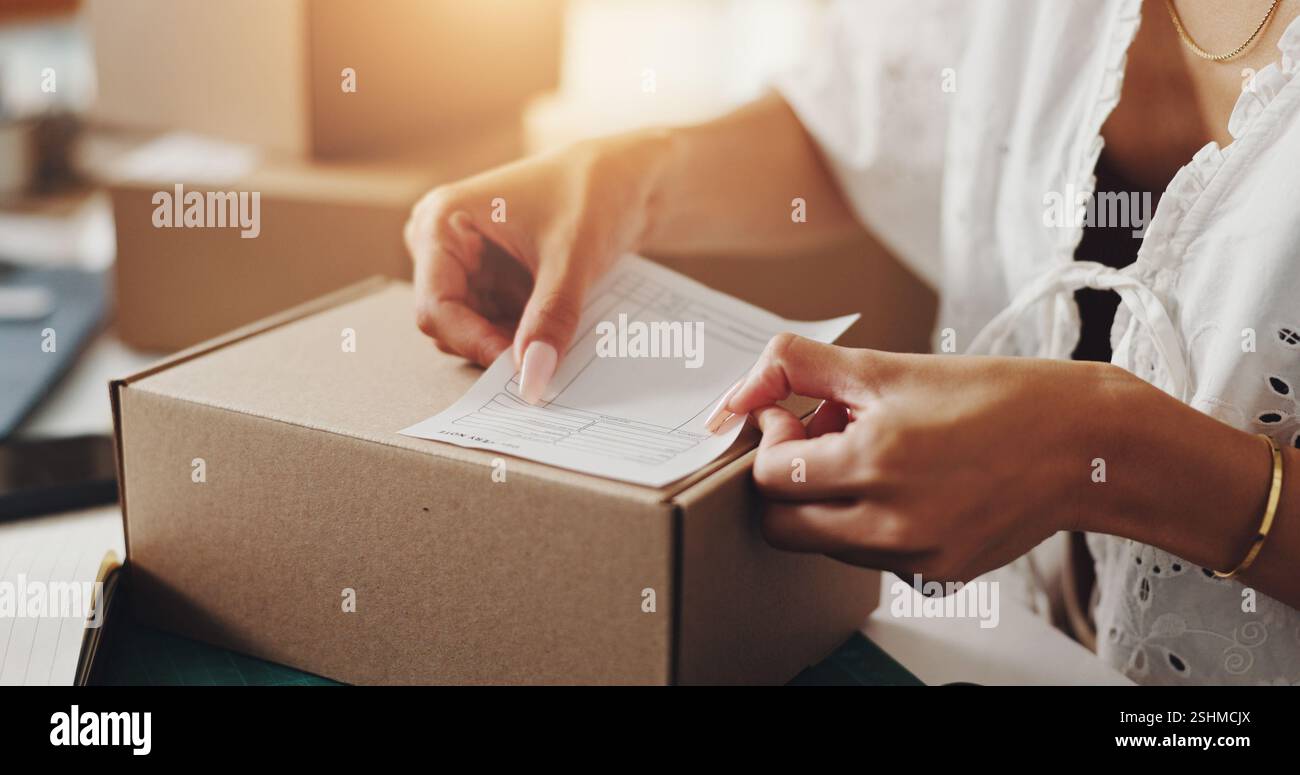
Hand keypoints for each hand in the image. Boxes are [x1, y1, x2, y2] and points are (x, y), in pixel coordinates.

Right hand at [404, 132, 670, 401]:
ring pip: (470, 329)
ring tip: (552, 340)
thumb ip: (550, 320)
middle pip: (447, 322)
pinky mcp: (489, 278)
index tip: (517, 367)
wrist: (628, 178)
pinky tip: (551, 335)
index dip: (472, 342)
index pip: (435, 305)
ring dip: (507, 343)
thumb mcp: (572, 260)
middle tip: (539, 361)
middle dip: (490, 344)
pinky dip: (519, 337)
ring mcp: (465, 261)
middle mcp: (441, 242)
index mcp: (442, 221)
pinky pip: (492, 324)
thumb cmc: (594, 192)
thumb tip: (533, 377)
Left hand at [710, 334, 1137, 582]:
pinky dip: (869, 521)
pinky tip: (909, 483)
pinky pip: (869, 557)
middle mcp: (890, 523)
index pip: (769, 477)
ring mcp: (914, 557)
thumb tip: (739, 392)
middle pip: (781, 525)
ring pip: (823, 542)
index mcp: (874, 462)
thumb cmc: (993, 396)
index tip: (794, 414)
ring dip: (828, 500)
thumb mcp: (888, 366)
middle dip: (786, 480)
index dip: (770, 440)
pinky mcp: (938, 575)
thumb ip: (801, 368)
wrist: (1084, 444)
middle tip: (823, 437)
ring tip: (877, 453)